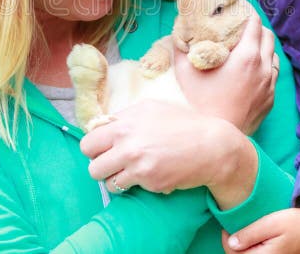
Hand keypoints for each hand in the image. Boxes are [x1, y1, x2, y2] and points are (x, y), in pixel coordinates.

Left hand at [80, 100, 256, 207]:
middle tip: (115, 163)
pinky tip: (150, 174)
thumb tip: (102, 125)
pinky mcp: (149, 182)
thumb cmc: (182, 124)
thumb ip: (124, 117)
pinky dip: (135, 185)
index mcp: (124, 123)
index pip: (88, 142)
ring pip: (106, 182)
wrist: (211, 146)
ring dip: (115, 179)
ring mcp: (138, 165)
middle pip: (92, 166)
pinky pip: (128, 189)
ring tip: (130, 171)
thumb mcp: (151, 108)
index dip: (95, 148)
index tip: (104, 149)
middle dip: (101, 166)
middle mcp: (127, 144)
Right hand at [174, 15, 276, 134]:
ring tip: (246, 49)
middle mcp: (263, 68)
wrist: (215, 139)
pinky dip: (264, 68)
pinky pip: (272, 76)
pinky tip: (249, 72)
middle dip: (255, 28)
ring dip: (262, 48)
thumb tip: (177, 32)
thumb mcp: (184, 72)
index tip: (239, 9)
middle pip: (267, 36)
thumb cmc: (198, 104)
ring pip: (273, 56)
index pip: (255, 23)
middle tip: (240, 27)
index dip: (248, 12)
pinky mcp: (269, 101)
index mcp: (246, 57)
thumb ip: (181, 48)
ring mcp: (269, 86)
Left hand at [222, 195, 299, 253]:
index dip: (226, 242)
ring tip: (244, 236)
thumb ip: (250, 235)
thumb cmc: (297, 222)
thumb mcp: (271, 223)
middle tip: (233, 231)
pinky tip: (255, 242)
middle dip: (234, 248)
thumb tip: (231, 244)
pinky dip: (255, 251)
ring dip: (244, 251)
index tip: (226, 228)